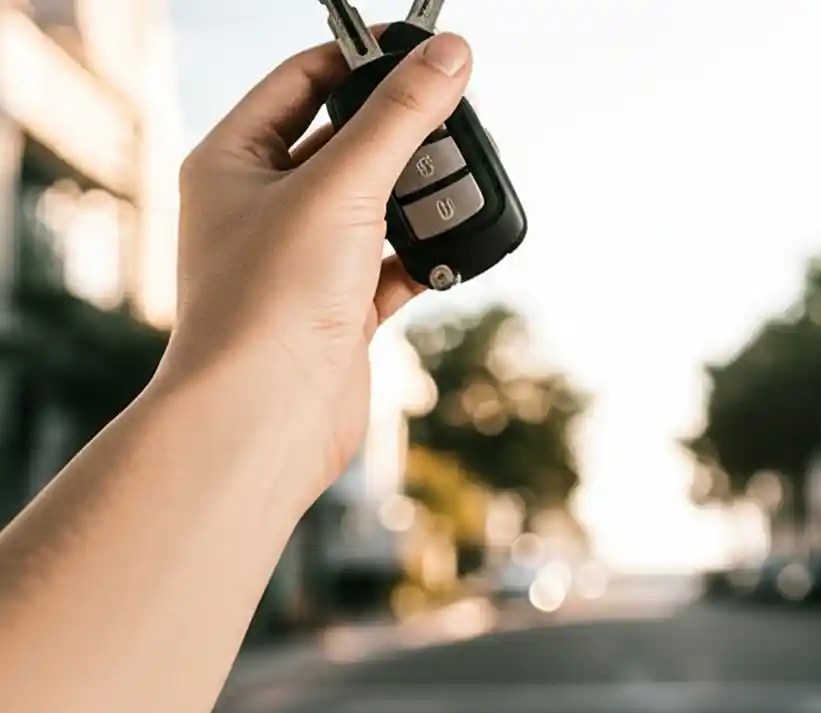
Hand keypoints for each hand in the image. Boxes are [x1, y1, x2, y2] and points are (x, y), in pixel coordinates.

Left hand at [163, 33, 472, 500]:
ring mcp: (303, 260)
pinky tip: (453, 252)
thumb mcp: (343, 186)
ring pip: (378, 205)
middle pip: (348, 143)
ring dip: (421, 201)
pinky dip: (427, 256)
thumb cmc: (270, 299)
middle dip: (404, 138)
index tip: (425, 51)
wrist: (265, 418)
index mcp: (233, 161)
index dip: (362, 59)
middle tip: (454, 128)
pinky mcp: (339, 309)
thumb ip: (401, 116)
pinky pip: (394, 264)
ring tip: (454, 197)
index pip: (302, 80)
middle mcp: (263, 206)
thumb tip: (450, 53)